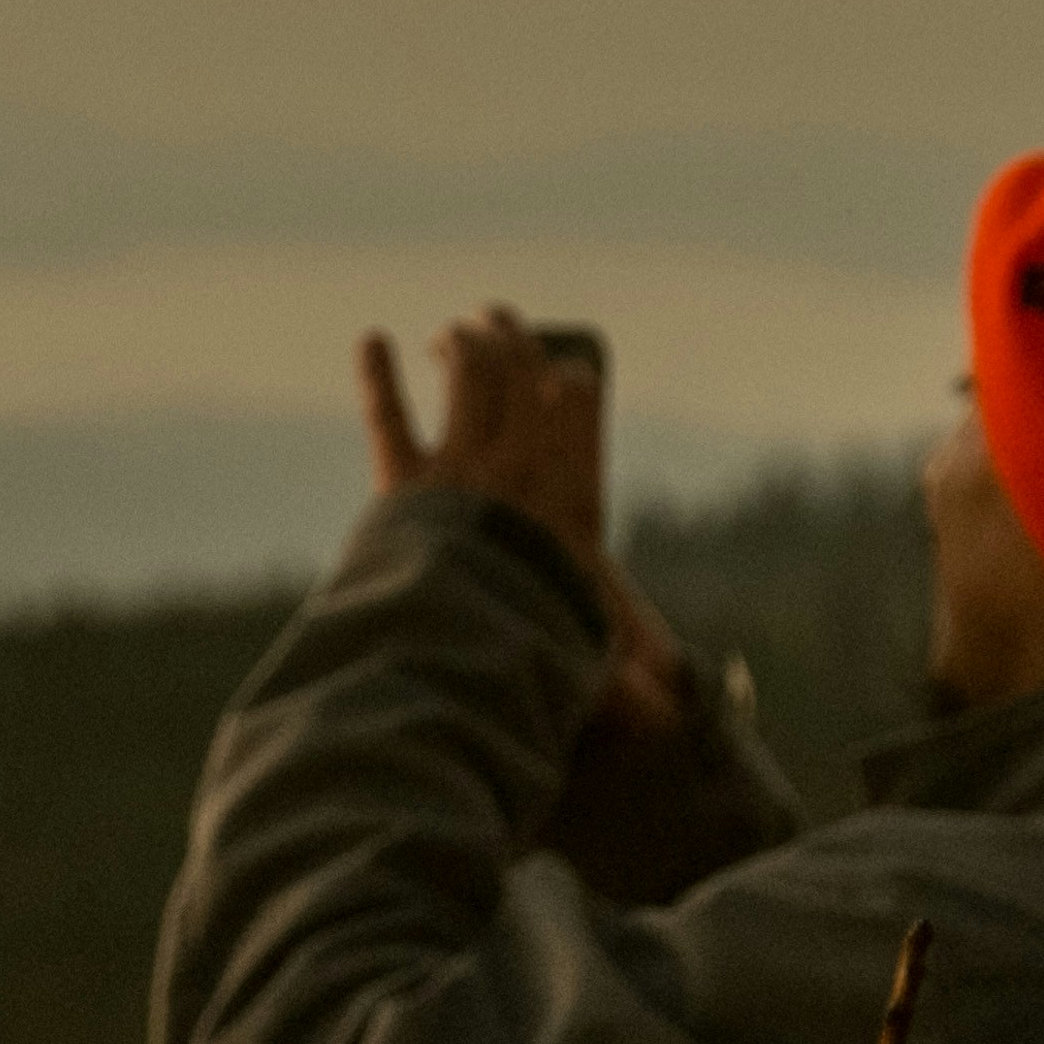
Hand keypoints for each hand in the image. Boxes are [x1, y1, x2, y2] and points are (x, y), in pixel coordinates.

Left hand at [359, 306, 690, 735]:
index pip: (580, 415)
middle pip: (524, 379)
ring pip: (470, 378)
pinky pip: (389, 416)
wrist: (458, 647)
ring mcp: (462, 468)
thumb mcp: (598, 670)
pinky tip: (370, 342)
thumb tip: (672, 717)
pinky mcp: (404, 482)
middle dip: (517, 343)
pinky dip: (378, 377)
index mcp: (572, 500)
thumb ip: (631, 685)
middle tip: (502, 327)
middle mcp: (520, 469)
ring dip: (466, 345)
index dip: (573, 386)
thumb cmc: (538, 658)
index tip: (567, 373)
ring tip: (456, 335)